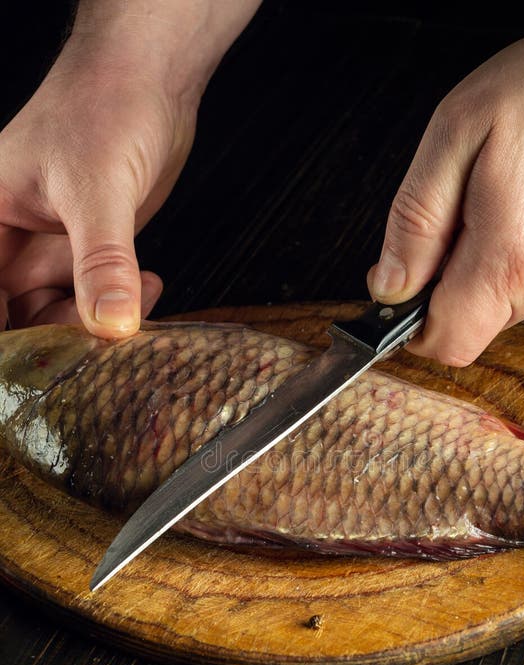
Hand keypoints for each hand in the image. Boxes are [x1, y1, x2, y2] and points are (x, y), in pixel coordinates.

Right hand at [0, 0, 260, 336]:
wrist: (150, 81)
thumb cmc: (103, 108)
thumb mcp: (96, 190)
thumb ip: (101, 262)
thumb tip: (110, 324)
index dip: (11, 337)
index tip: (42, 363)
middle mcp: (11, 238)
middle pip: (21, 315)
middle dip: (64, 334)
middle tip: (108, 340)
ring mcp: (51, 245)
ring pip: (62, 311)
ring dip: (101, 321)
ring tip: (138, 307)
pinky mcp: (91, 248)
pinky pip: (98, 295)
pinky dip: (124, 302)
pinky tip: (149, 286)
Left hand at [368, 2, 523, 365]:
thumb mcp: (457, 132)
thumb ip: (415, 222)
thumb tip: (390, 286)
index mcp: (513, 256)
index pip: (448, 343)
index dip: (414, 324)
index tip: (406, 288)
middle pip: (477, 321)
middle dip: (455, 278)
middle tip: (468, 208)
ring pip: (510, 302)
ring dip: (494, 263)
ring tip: (514, 194)